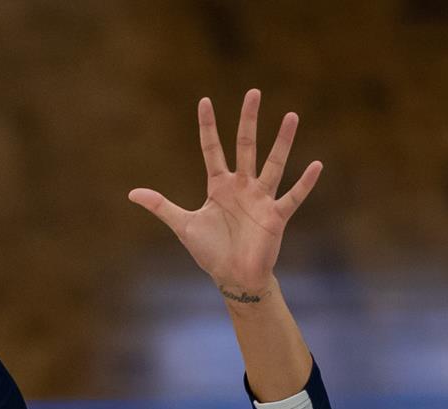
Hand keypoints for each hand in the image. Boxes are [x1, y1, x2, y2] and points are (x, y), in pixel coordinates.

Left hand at [128, 89, 320, 299]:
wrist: (233, 276)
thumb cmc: (211, 251)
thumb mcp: (183, 225)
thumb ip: (161, 206)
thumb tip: (132, 193)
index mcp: (220, 185)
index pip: (212, 149)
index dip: (208, 126)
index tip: (204, 100)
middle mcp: (242, 186)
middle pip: (245, 146)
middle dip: (248, 120)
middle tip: (253, 92)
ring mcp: (261, 199)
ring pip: (273, 164)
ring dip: (283, 142)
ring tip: (292, 116)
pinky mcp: (275, 216)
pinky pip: (292, 196)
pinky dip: (305, 183)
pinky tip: (316, 165)